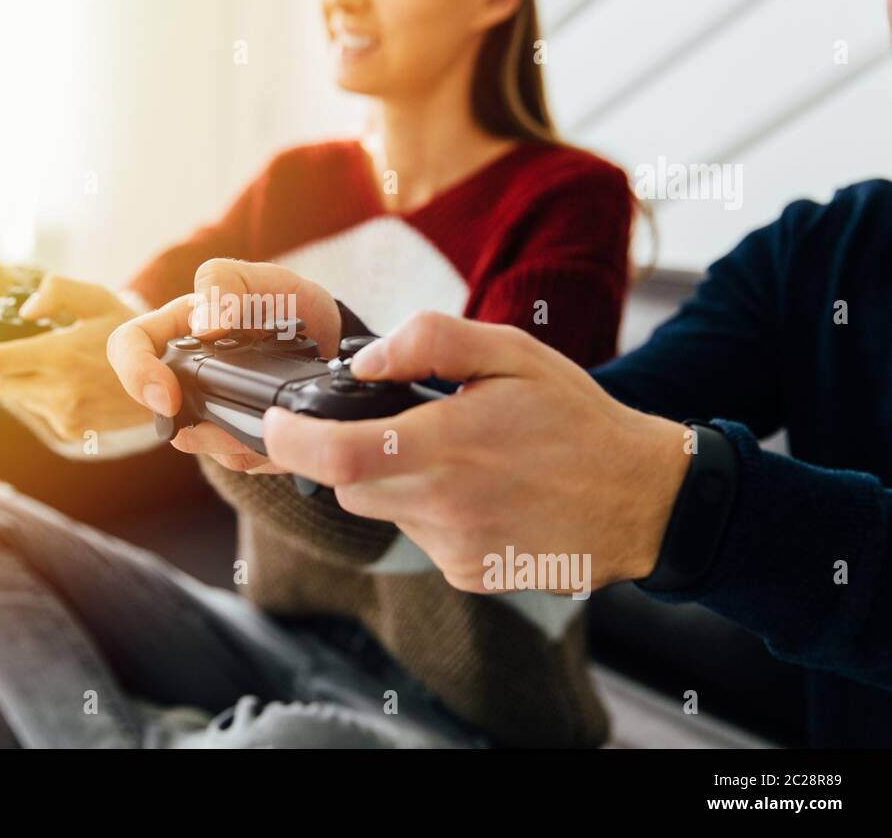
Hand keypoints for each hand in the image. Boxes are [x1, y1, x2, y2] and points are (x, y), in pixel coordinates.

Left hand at [0, 274, 150, 441]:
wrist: (167, 382)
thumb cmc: (130, 334)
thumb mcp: (99, 299)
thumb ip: (57, 293)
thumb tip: (24, 312)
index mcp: (61, 356)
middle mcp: (59, 392)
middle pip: (1, 383)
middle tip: (13, 351)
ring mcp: (65, 416)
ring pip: (18, 399)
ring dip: (20, 382)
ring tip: (49, 365)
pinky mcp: (71, 432)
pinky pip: (37, 413)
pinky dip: (40, 398)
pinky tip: (66, 384)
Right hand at [107, 259, 341, 472]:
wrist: (336, 339)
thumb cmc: (289, 302)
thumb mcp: (262, 279)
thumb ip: (225, 286)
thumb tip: (203, 326)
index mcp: (179, 328)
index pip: (127, 347)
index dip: (135, 374)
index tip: (169, 396)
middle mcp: (186, 373)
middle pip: (162, 414)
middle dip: (198, 427)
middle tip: (233, 421)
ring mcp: (210, 408)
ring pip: (200, 444)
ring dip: (233, 442)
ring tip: (272, 420)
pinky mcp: (238, 437)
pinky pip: (237, 460)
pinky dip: (261, 451)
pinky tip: (284, 432)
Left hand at [259, 311, 691, 592]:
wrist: (643, 498)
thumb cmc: (576, 419)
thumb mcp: (511, 353)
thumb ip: (429, 343)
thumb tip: (362, 364)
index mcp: (450, 446)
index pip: (336, 458)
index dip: (288, 441)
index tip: (275, 422)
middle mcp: (445, 507)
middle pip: (347, 487)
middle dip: (352, 454)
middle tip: (407, 426)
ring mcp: (456, 549)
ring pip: (384, 512)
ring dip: (397, 482)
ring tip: (462, 458)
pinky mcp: (468, 574)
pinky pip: (421, 538)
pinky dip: (431, 512)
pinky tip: (482, 493)